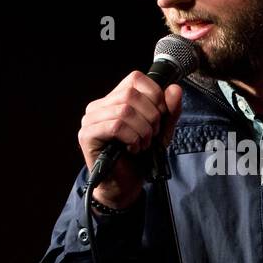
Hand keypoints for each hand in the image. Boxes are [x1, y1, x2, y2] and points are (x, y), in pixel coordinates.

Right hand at [77, 72, 183, 208]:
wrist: (126, 184)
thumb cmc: (140, 157)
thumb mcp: (161, 131)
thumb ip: (169, 111)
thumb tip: (175, 88)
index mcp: (115, 99)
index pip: (136, 78)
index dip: (154, 95)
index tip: (160, 117)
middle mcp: (100, 105)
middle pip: (131, 94)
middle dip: (151, 116)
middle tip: (152, 135)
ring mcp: (90, 119)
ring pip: (124, 110)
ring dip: (142, 131)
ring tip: (142, 144)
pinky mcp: (87, 135)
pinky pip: (115, 126)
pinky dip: (131, 138)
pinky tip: (132, 148)